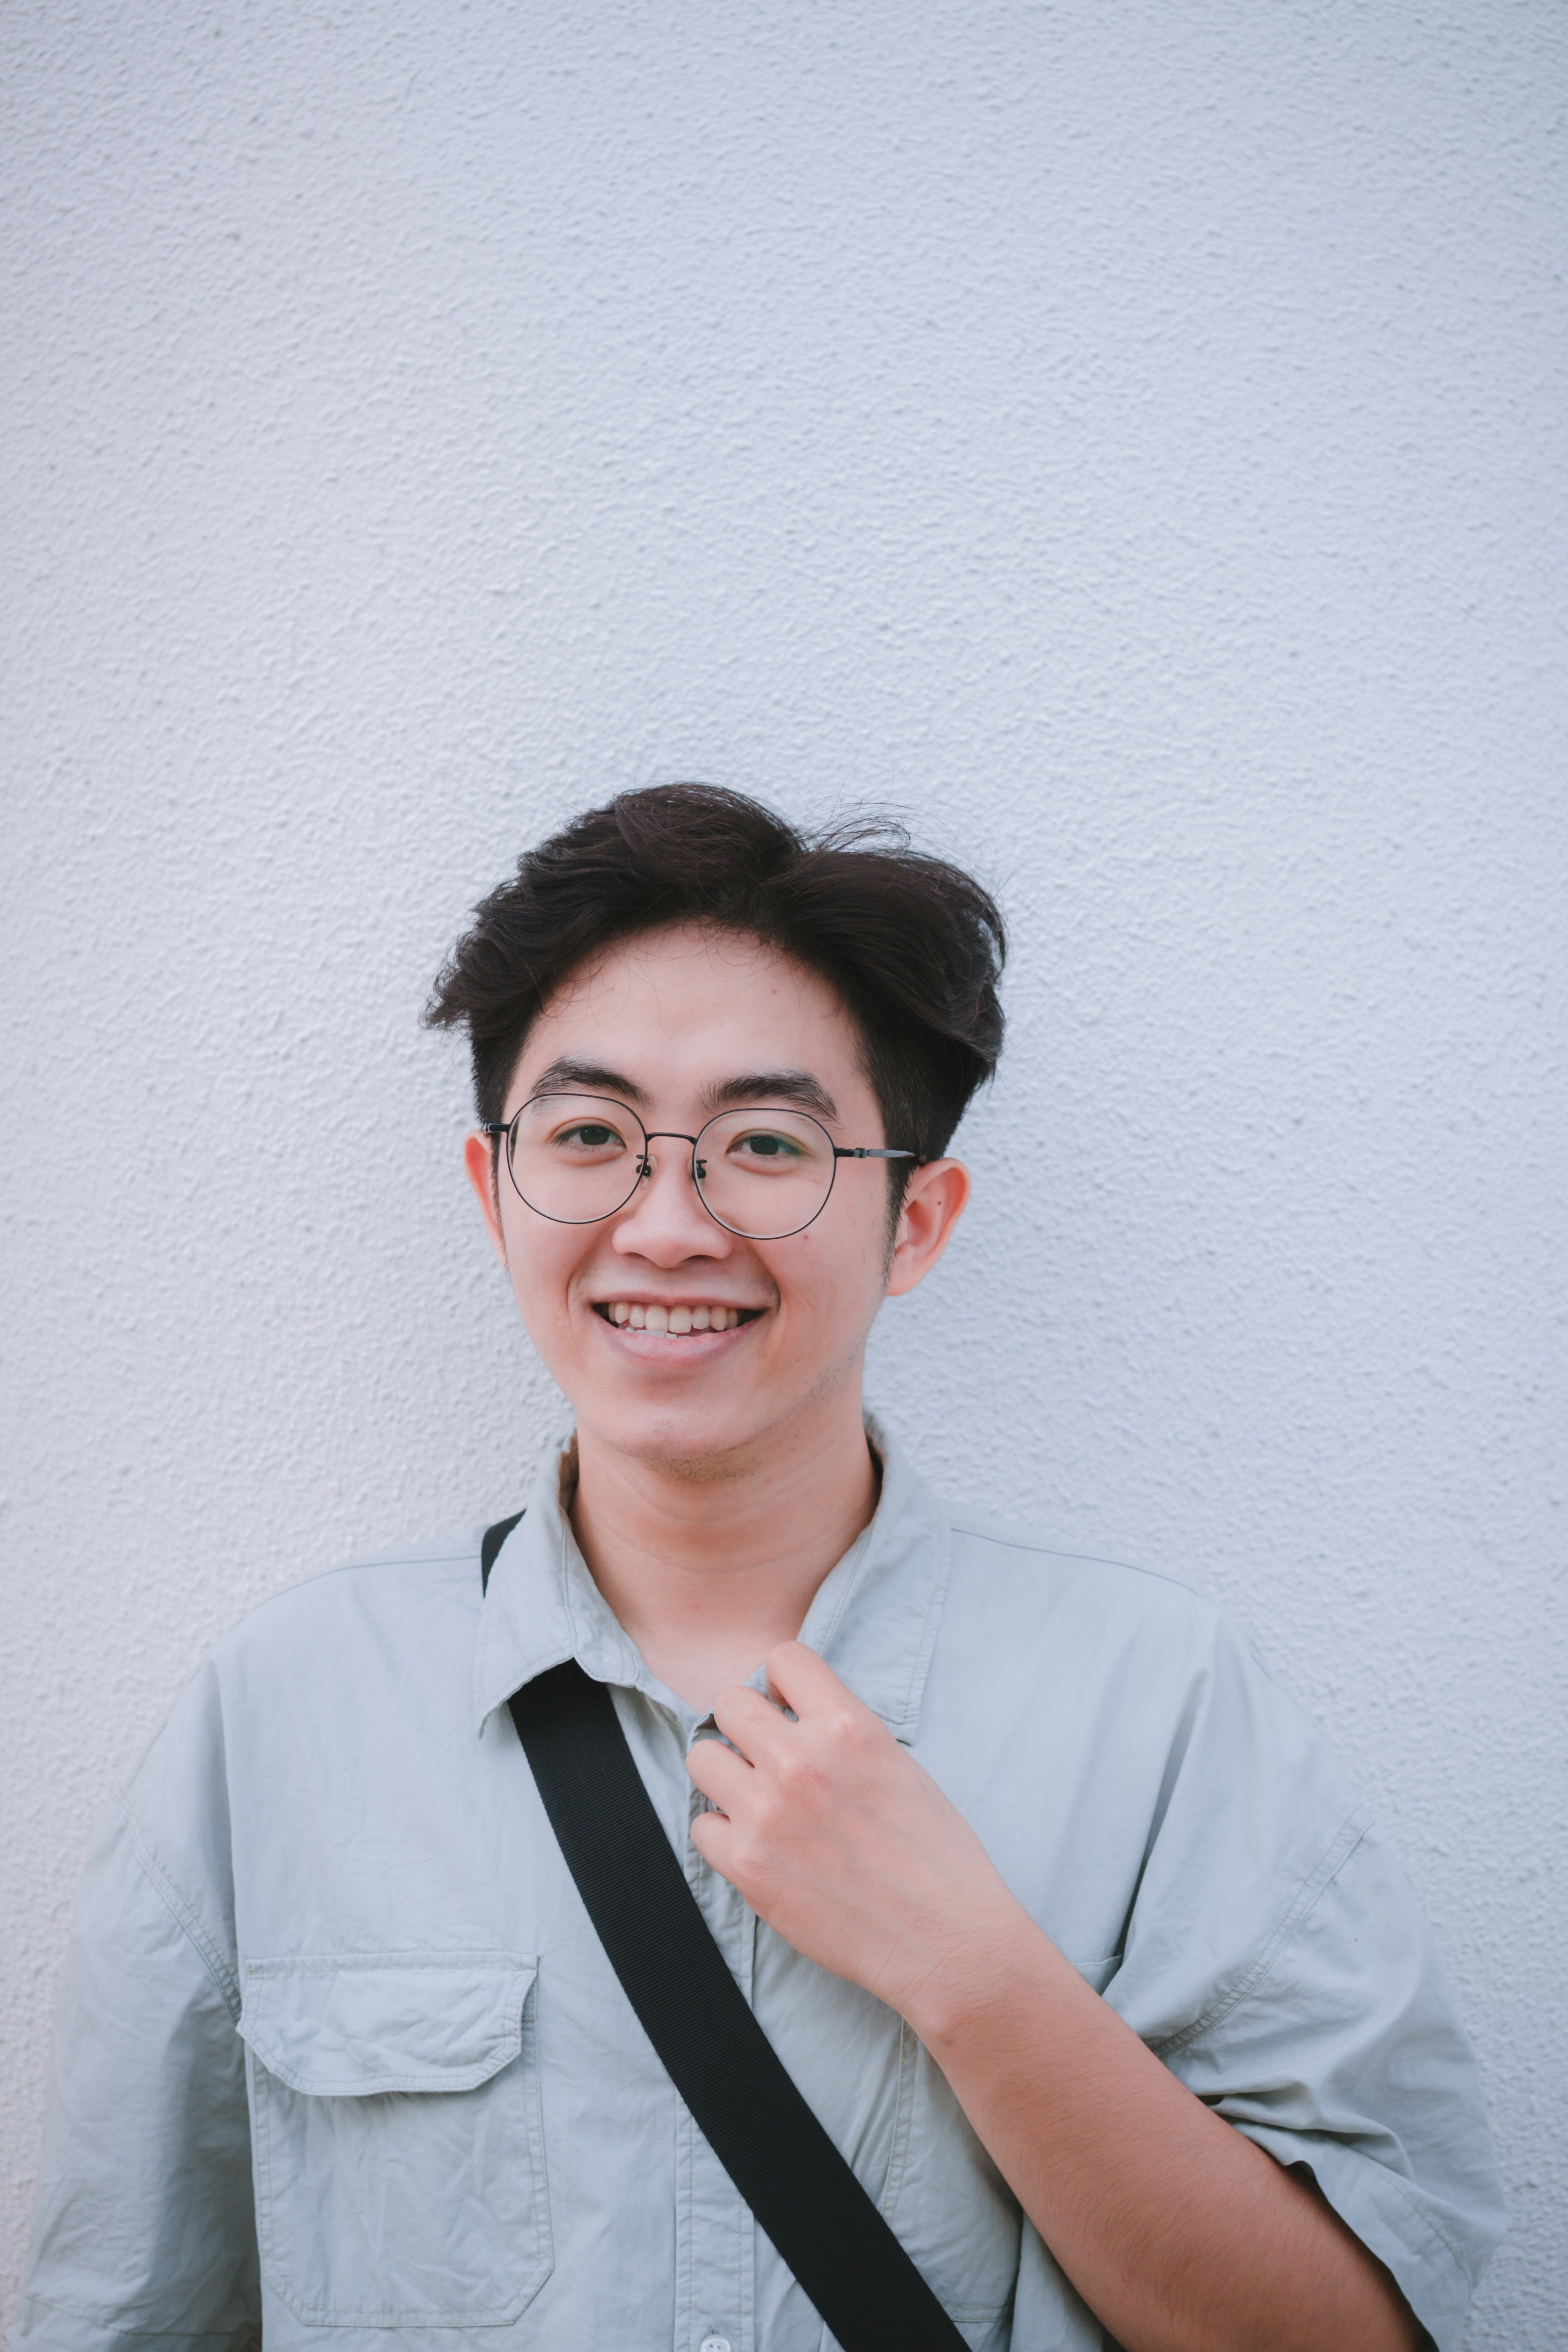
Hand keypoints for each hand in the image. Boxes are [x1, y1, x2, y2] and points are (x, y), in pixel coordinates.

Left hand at [685, 1641, 1021, 2025]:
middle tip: (766, 1760)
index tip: (787, 1710)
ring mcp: (767, 1812)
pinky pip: (700, 1826)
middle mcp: (801, 1759)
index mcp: (848, 1726)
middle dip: (746, 1728)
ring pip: (701, 1758)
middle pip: (729, 1702)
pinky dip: (723, 1835)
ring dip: (725, 1776)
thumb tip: (794, 1716)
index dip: (781, 1685)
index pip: (783, 1657)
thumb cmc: (935, 1856)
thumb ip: (841, 1733)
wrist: (945, 1940)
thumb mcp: (898, 1765)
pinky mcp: (747, 1866)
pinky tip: (757, 1848)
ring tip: (755, 1801)